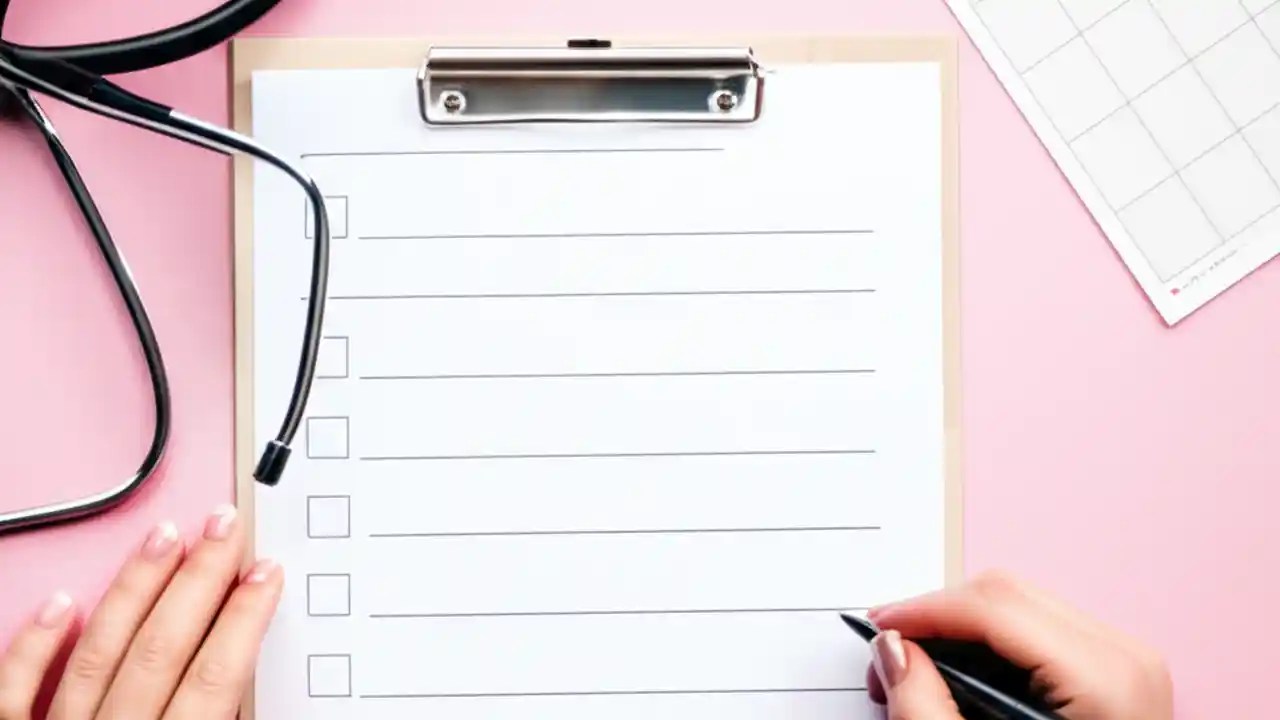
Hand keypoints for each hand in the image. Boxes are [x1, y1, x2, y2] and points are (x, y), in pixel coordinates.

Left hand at [0, 504, 281, 719]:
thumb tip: (263, 697)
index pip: (215, 676)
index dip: (246, 618)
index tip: (265, 574)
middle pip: (162, 647)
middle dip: (200, 578)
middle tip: (224, 527)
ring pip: (99, 650)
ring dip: (136, 587)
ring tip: (165, 536)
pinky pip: (16, 688)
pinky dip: (37, 642)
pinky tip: (62, 602)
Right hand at [865, 571, 1172, 719]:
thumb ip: (927, 708)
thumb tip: (893, 650)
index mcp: (1104, 679)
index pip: (994, 607)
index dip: (923, 611)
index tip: (877, 629)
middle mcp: (1123, 658)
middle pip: (1004, 595)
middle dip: (935, 619)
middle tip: (889, 660)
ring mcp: (1124, 663)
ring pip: (1017, 607)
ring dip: (957, 632)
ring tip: (918, 677)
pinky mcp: (1114, 675)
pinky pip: (1037, 632)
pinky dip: (988, 648)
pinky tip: (959, 682)